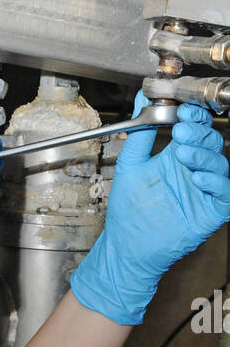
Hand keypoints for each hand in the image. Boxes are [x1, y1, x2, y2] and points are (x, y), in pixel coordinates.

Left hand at [70, 91, 229, 325]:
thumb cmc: (128, 211)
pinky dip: (215, 183)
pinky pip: (224, 194)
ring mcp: (204, 191)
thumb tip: (142, 98)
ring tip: (183, 154)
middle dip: (199, 133)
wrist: (125, 247)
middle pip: (211, 142)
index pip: (196, 128)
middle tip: (181, 132)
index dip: (194, 117)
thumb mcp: (130, 165)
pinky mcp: (210, 212)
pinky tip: (198, 179)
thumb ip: (139, 133)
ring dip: (204, 155)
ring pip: (220, 164)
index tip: (183, 112)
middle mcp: (193, 170)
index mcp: (176, 156)